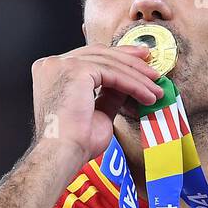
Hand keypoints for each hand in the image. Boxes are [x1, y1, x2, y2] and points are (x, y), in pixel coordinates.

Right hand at [30, 43, 163, 161]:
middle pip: (100, 54)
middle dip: (130, 60)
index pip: (89, 57)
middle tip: (151, 65)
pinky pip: (113, 73)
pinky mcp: (75, 70)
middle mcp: (52, 64)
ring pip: (109, 64)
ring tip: (155, 90)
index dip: (116, 57)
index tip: (138, 61)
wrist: (63, 153)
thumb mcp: (97, 111)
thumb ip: (109, 94)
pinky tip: (146, 95)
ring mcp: (62, 65)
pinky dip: (133, 84)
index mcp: (52, 72)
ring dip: (137, 77)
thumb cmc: (74, 142)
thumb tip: (125, 84)